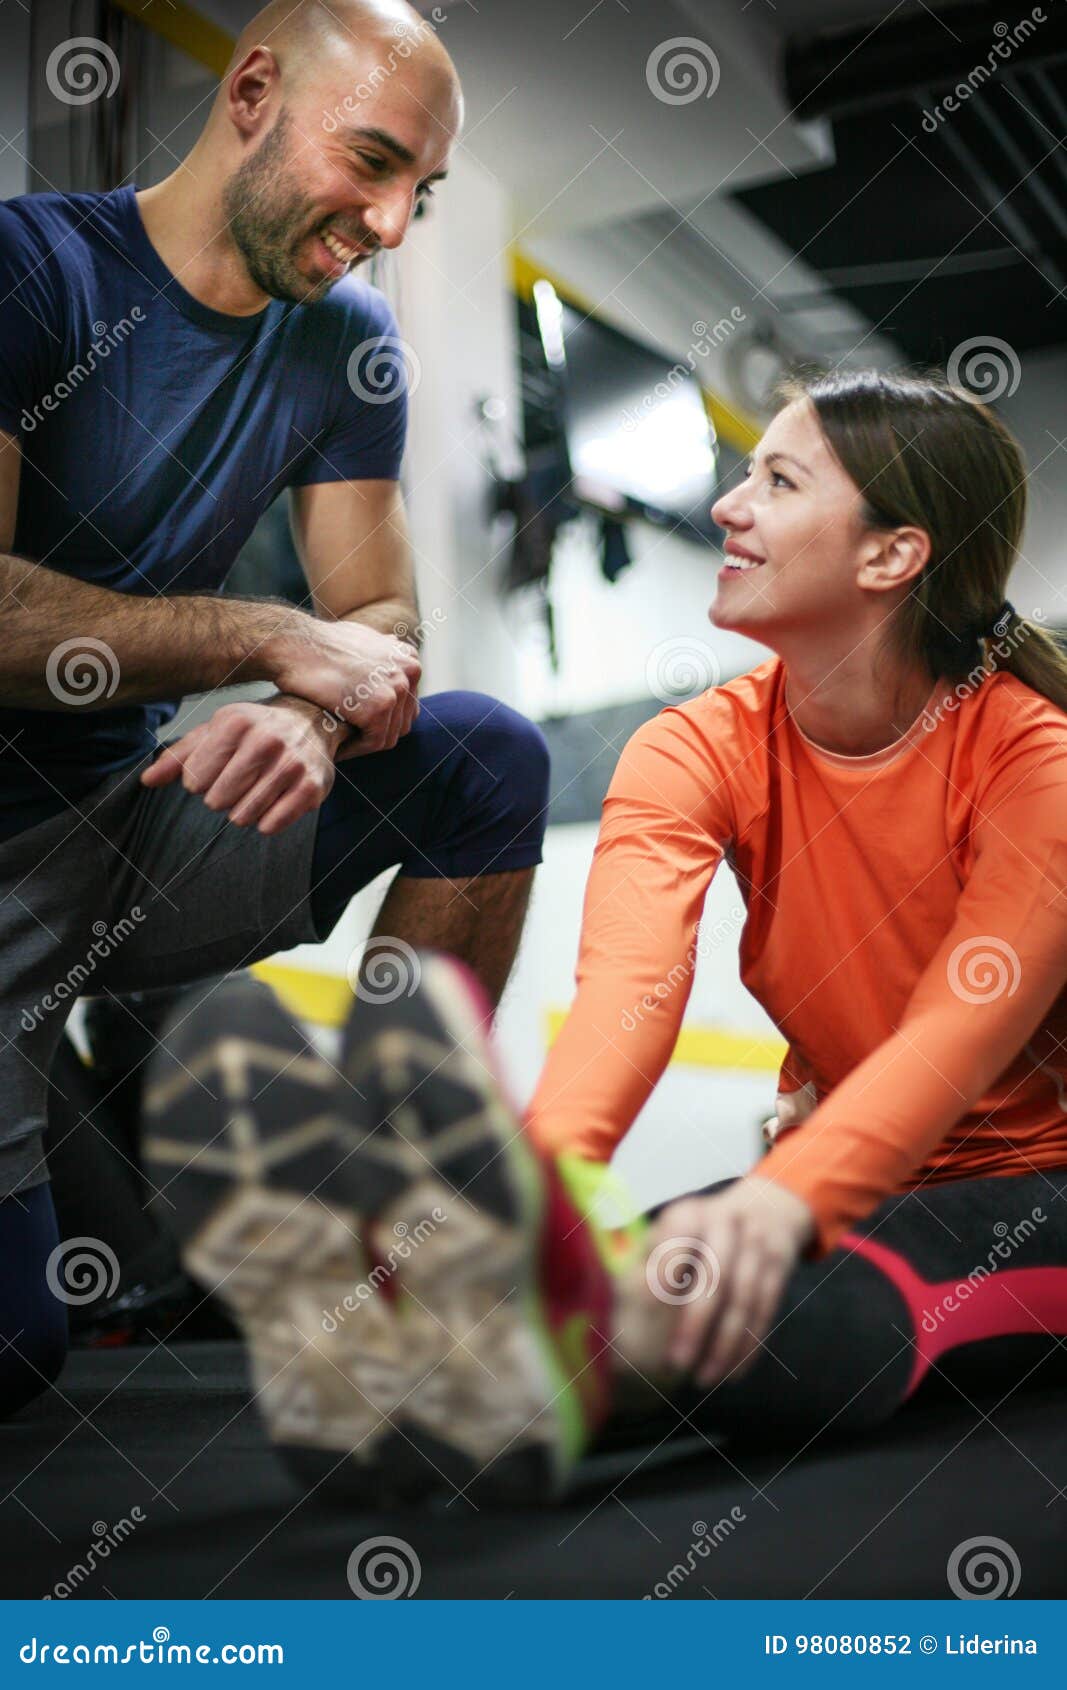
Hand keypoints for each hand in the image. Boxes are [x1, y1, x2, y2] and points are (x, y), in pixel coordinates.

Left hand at [139, 695, 336, 834]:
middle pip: (217, 800)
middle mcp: (266, 741)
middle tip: (239, 780)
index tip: (217, 770)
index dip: (200, 781)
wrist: (312, 721)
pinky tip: (274, 801)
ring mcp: (291, 765)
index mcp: (236, 723)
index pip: (194, 780)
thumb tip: (147, 780)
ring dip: (243, 810)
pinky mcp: (311, 788)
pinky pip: (271, 826)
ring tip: (257, 789)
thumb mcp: (215, 732)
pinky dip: (266, 821)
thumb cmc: (254, 729)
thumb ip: (179, 756)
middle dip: (222, 797)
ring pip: (243, 817)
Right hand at [267, 617, 420, 753]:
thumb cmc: (319, 643)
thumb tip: (393, 644)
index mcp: (408, 657)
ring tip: (340, 746)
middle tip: (349, 741)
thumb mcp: (362, 638)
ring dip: (363, 745)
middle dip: (375, 733)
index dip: (382, 719)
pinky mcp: (379, 708)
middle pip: (401, 721)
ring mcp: (397, 689)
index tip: (358, 726)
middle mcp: (410, 671)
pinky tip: (336, 749)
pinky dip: (355, 750)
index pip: (406, 704)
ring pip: (389, 735)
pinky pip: (374, 743)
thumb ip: (382, 650)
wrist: (294, 644)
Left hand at [650, 1176, 815, 1386]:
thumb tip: (635, 1294)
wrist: (761, 1211)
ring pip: (745, 1300)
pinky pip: (766, 1311)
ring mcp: (758, 1241)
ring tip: (703, 1379)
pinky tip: (731, 1372)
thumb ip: (645, 1268)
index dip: (667, 1276)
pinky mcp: (779, 1264)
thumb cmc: (692, 1240)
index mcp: (688, 1214)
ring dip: (724, 1346)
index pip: (679, 1243)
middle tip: (676, 1364)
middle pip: (716, 1277)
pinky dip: (748, 1346)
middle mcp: (726, 1221)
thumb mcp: (662, 1242)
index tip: (655, 1308)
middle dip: (696, 1326)